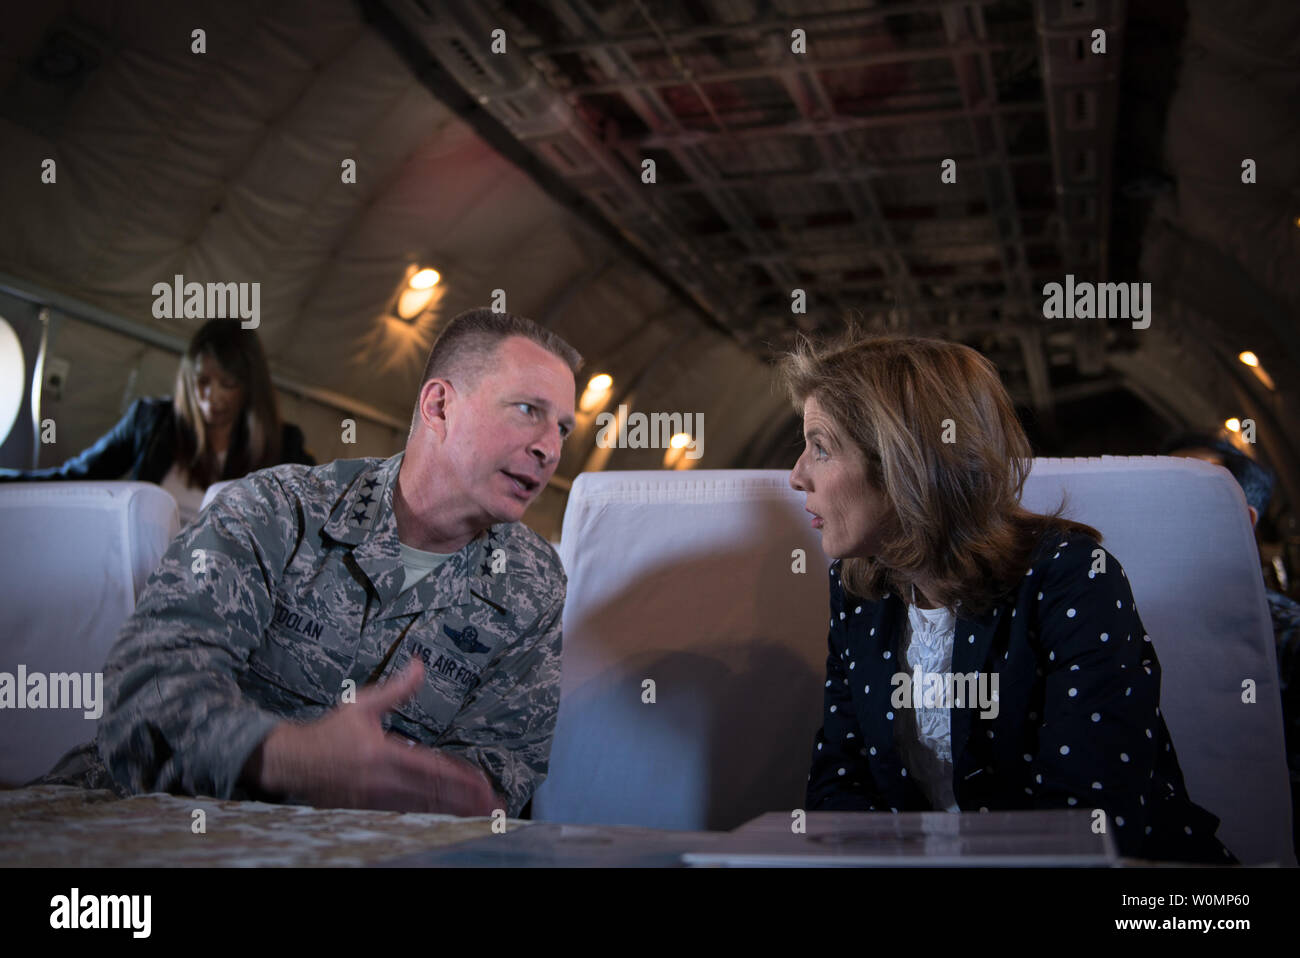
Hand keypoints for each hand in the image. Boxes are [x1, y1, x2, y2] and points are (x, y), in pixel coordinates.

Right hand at [244, 660, 498, 815]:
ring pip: (423, 809)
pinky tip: (447, 818)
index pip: (431, 769)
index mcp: (383, 755)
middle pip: (433, 795)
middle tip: (493, 806)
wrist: (292, 763)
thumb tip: (420, 666)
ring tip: (480, 815)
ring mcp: (376, 800)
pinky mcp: (370, 810)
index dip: (460, 778)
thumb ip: (396, 689)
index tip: (483, 783)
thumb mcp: (361, 705)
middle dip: (466, 802)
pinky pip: (407, 814)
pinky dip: (431, 816)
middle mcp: (383, 782)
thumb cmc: (328, 733)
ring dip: (454, 812)